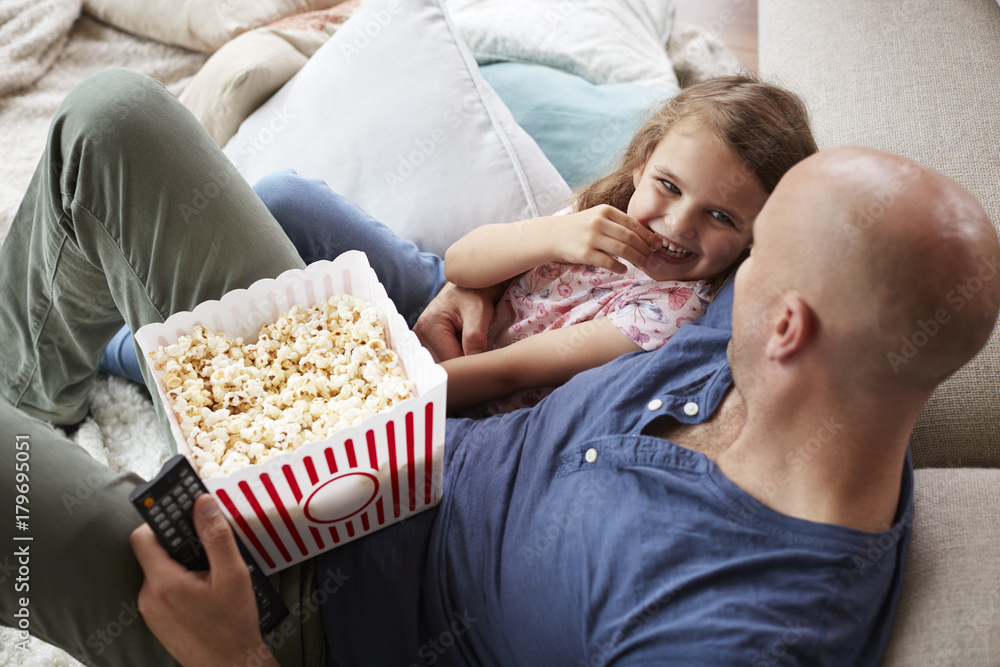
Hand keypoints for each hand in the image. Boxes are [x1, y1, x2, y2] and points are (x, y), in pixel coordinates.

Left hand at [130, 495, 278, 666]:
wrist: (229, 666)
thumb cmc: (233, 625)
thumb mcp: (233, 574)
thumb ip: (216, 536)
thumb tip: (202, 503)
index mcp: (163, 582)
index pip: (144, 536)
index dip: (162, 519)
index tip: (183, 511)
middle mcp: (149, 596)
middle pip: (154, 552)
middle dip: (180, 543)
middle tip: (209, 545)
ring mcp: (151, 611)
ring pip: (160, 571)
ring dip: (182, 563)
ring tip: (212, 573)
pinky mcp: (157, 621)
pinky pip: (163, 589)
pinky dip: (181, 581)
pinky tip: (206, 590)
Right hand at [413, 282, 499, 361]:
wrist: (468, 287)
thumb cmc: (474, 295)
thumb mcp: (479, 312)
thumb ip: (475, 337)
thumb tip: (471, 363)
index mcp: (429, 326)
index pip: (448, 360)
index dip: (467, 366)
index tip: (482, 367)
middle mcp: (419, 334)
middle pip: (442, 365)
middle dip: (461, 366)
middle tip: (479, 362)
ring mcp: (420, 340)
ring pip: (440, 364)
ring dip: (457, 364)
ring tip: (471, 354)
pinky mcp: (425, 343)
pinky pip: (439, 360)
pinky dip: (452, 360)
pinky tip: (463, 353)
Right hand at [547, 204, 659, 273]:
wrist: (552, 235)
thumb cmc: (580, 228)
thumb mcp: (597, 217)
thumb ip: (618, 223)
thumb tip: (645, 238)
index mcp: (605, 211)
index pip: (633, 224)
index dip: (648, 236)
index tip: (658, 245)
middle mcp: (599, 222)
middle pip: (630, 237)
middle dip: (645, 249)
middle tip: (653, 258)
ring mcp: (591, 238)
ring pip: (622, 250)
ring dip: (637, 259)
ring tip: (643, 265)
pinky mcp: (584, 253)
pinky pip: (608, 262)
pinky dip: (619, 267)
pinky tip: (624, 270)